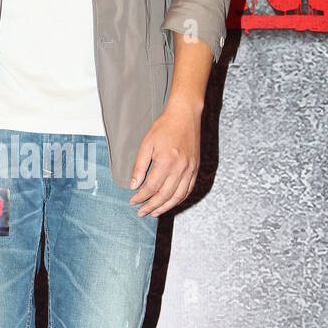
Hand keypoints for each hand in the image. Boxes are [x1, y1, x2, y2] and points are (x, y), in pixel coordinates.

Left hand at [128, 100, 202, 216]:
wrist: (185, 115)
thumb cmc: (164, 127)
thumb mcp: (146, 144)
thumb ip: (139, 166)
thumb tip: (134, 185)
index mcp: (166, 162)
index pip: (151, 187)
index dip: (141, 197)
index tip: (133, 202)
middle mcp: (180, 168)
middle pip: (164, 195)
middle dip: (151, 206)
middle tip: (141, 212)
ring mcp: (190, 169)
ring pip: (177, 196)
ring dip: (165, 207)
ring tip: (154, 212)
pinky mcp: (195, 169)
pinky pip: (188, 190)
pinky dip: (179, 199)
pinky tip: (170, 203)